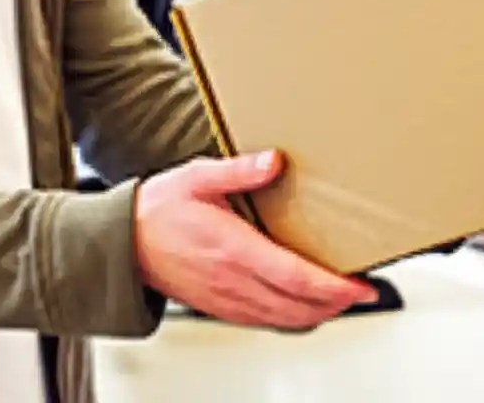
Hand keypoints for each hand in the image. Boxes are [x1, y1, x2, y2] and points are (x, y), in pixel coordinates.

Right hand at [134, 150, 377, 328]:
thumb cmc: (158, 211)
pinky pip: (264, 322)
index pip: (296, 276)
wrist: (121, 244)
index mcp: (233, 249)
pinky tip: (302, 307)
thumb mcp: (197, 177)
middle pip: (299, 305)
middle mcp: (233, 281)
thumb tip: (274, 162)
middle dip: (337, 302)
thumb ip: (238, 171)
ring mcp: (226, 299)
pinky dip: (292, 318)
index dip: (334, 286)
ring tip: (341, 299)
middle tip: (362, 290)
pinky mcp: (220, 307)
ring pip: (285, 319)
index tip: (361, 284)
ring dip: (318, 313)